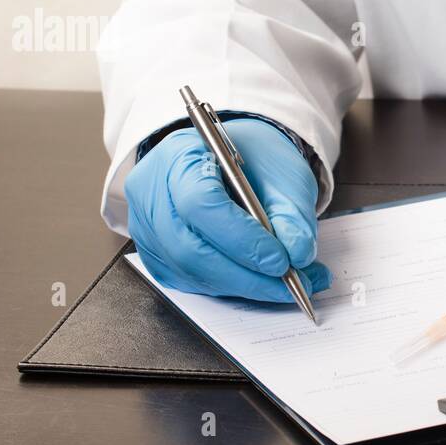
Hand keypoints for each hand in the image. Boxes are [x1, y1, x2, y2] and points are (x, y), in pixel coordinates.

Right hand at [126, 117, 330, 301]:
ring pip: (192, 273)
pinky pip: (192, 282)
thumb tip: (297, 254)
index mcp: (178, 158)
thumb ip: (292, 213)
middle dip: (246, 275)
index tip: (281, 260)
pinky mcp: (158, 257)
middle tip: (293, 283)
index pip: (200, 205)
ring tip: (289, 283)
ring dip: (245, 285)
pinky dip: (232, 286)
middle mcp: (151, 195)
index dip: (242, 239)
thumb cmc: (252, 159)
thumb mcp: (282, 172)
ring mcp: (148, 229)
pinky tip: (261, 280)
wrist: (233, 164)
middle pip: (190, 249)